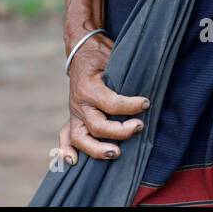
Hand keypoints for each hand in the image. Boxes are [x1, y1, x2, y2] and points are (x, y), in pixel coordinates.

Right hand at [57, 32, 150, 163]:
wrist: (81, 49)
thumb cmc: (101, 53)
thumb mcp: (113, 58)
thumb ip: (124, 76)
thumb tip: (145, 93)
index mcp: (88, 87)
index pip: (111, 104)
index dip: (131, 106)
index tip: (146, 103)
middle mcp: (78, 103)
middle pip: (97, 126)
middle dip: (120, 131)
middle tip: (139, 126)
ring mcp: (74, 112)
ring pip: (80, 138)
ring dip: (97, 149)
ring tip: (116, 153)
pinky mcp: (73, 117)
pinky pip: (66, 137)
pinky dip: (66, 151)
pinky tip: (73, 162)